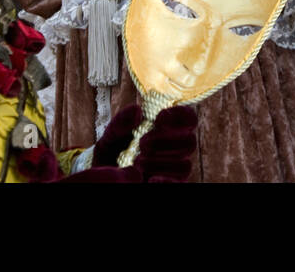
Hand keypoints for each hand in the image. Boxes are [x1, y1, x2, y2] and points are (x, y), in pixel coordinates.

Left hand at [62, 105, 197, 182]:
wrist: (104, 180)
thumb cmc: (112, 155)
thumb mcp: (110, 138)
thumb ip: (120, 123)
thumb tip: (137, 109)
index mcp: (166, 130)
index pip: (188, 118)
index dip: (179, 115)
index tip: (159, 119)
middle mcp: (174, 149)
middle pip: (190, 142)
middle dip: (166, 141)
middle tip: (142, 144)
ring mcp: (173, 170)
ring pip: (184, 165)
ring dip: (160, 162)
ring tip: (137, 163)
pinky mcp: (169, 184)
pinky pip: (177, 184)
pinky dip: (166, 181)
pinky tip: (150, 179)